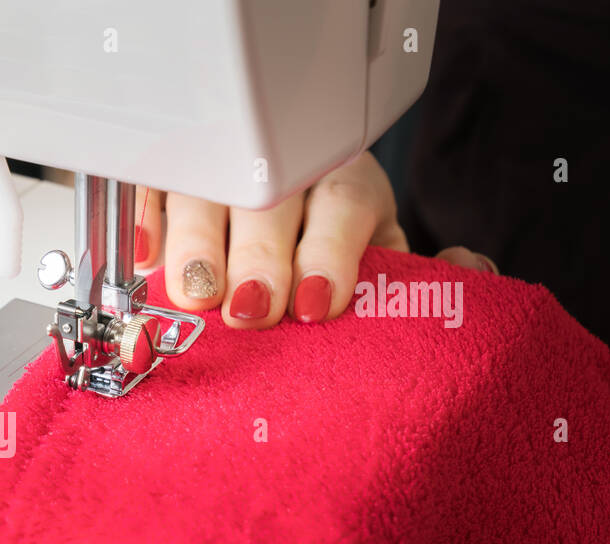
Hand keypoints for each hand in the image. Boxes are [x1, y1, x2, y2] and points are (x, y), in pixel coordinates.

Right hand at [135, 151, 497, 326]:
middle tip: (252, 309)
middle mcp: (280, 169)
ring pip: (206, 190)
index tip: (317, 303)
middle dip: (259, 255)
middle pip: (268, 199)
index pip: (342, 204)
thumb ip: (415, 274)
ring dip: (197, 243)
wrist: (287, 210)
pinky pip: (152, 185)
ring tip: (197, 294)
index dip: (330, 253)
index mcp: (340, 181)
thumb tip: (464, 271)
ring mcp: (220, 168)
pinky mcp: (172, 178)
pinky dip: (145, 219)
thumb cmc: (326, 250)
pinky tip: (144, 255)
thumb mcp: (374, 257)